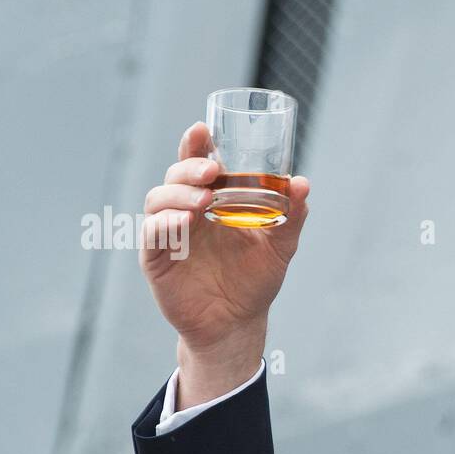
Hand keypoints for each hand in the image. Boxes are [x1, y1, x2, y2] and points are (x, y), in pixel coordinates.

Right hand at [139, 122, 310, 405]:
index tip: (202, 129)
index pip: (197, 164)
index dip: (195, 144)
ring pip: (158, 200)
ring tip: (204, 200)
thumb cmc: (255, 280)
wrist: (238, 324)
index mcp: (211, 201)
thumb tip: (302, 183)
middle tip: (212, 171)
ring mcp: (168, 234)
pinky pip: (152, 235)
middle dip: (189, 167)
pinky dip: (165, 224)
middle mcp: (186, 212)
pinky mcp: (156, 260)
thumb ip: (291, 216)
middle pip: (175, 176)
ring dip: (179, 195)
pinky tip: (183, 223)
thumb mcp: (280, 246)